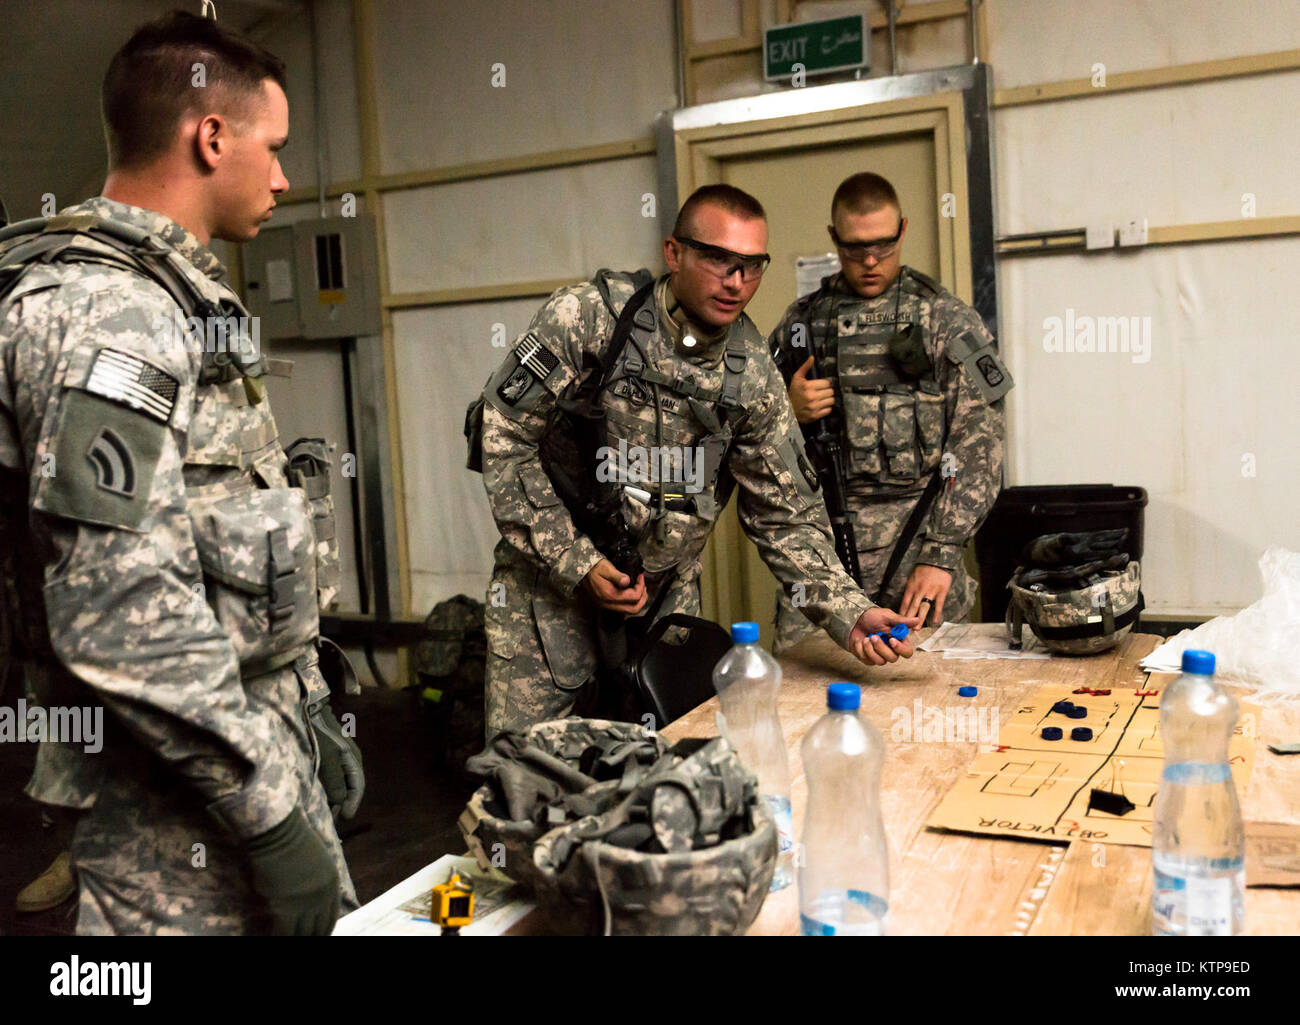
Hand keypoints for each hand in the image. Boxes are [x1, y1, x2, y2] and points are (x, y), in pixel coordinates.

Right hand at [246, 807, 340, 935]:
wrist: (279, 832)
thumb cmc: (294, 840)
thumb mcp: (319, 860)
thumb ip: (320, 882)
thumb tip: (315, 902)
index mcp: (332, 884)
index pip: (330, 919)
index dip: (322, 932)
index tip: (315, 936)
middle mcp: (322, 896)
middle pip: (317, 929)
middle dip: (310, 937)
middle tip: (302, 939)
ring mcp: (304, 903)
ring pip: (301, 934)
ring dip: (295, 938)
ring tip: (288, 938)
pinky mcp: (284, 907)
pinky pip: (284, 932)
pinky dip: (279, 937)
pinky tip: (274, 937)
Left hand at [308, 698, 364, 819]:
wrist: (307, 708)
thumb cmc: (318, 734)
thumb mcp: (327, 760)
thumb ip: (335, 783)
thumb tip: (340, 802)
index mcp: (353, 760)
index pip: (357, 787)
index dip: (351, 804)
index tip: (343, 819)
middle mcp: (348, 758)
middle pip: (348, 786)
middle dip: (341, 803)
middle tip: (331, 819)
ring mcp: (337, 755)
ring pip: (338, 781)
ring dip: (333, 795)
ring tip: (323, 809)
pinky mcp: (325, 752)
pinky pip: (329, 774)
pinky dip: (326, 786)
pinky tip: (317, 792)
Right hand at [582, 559, 646, 613]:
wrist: (582, 571)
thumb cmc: (594, 568)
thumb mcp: (606, 568)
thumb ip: (617, 576)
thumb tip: (627, 581)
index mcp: (609, 595)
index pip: (633, 597)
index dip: (641, 587)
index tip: (640, 577)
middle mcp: (608, 604)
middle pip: (633, 609)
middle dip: (642, 598)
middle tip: (643, 586)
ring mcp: (607, 606)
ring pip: (629, 611)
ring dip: (638, 601)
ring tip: (640, 588)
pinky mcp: (606, 604)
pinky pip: (623, 608)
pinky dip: (631, 602)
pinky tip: (631, 592)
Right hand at [789, 356, 835, 423]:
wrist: (787, 409)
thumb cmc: (793, 393)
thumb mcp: (797, 378)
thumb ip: (805, 367)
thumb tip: (812, 358)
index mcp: (808, 386)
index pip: (827, 383)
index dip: (825, 383)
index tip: (822, 385)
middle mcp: (812, 396)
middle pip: (831, 392)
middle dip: (827, 391)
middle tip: (822, 392)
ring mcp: (814, 407)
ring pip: (831, 400)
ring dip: (828, 399)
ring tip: (822, 398)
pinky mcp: (815, 415)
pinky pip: (828, 410)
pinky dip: (826, 408)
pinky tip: (820, 405)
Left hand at [847, 608, 921, 665]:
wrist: (854, 620)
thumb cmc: (872, 617)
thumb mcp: (887, 616)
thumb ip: (901, 621)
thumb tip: (918, 620)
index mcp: (898, 640)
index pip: (907, 652)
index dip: (901, 649)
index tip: (891, 640)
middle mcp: (891, 650)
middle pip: (892, 658)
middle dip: (881, 648)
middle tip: (873, 636)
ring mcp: (879, 655)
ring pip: (880, 661)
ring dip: (870, 649)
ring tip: (865, 638)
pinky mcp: (868, 658)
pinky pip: (867, 660)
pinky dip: (861, 649)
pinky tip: (859, 640)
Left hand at [900, 564, 952, 625]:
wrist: (937, 560)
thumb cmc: (923, 569)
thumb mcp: (912, 578)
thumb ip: (910, 590)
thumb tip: (906, 603)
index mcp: (911, 587)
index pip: (905, 603)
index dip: (902, 614)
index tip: (899, 623)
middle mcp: (919, 590)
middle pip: (913, 607)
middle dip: (908, 620)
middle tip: (906, 630)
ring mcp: (930, 591)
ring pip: (924, 608)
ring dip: (920, 619)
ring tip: (917, 629)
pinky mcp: (941, 591)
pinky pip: (938, 605)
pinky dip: (936, 614)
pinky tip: (935, 622)